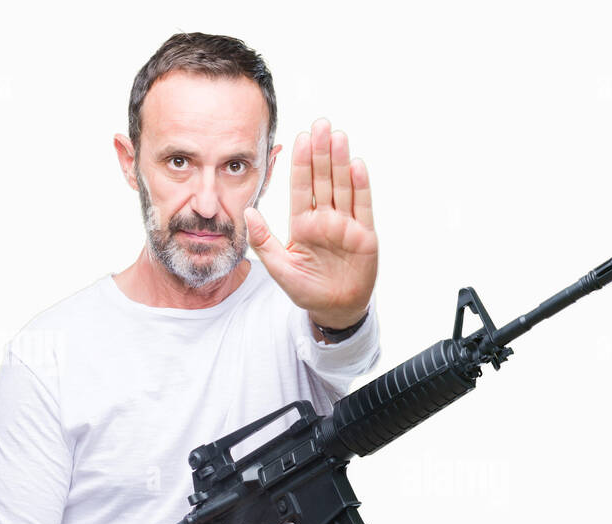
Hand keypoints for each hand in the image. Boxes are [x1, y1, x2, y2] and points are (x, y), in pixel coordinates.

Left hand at [244, 118, 377, 329]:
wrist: (334, 310)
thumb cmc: (307, 290)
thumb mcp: (280, 268)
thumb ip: (264, 241)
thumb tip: (247, 213)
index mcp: (303, 223)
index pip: (301, 187)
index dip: (301, 163)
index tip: (300, 138)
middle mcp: (325, 219)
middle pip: (323, 179)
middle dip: (321, 152)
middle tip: (321, 124)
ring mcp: (346, 225)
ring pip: (343, 187)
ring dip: (340, 162)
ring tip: (338, 136)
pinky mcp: (364, 235)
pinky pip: (362, 207)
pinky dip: (360, 187)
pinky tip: (356, 165)